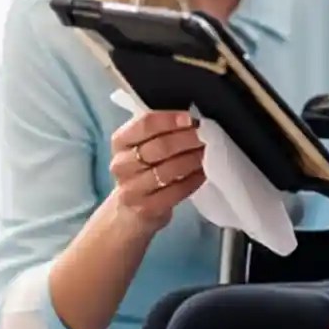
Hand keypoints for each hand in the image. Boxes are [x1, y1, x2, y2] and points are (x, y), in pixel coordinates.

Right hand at [109, 110, 205, 234]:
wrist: (129, 211)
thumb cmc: (142, 170)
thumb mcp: (142, 146)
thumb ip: (160, 130)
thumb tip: (192, 117)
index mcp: (120, 141)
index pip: (144, 124)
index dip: (169, 120)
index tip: (191, 118)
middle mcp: (121, 164)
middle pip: (159, 147)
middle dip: (187, 139)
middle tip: (207, 134)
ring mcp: (131, 189)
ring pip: (168, 170)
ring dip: (192, 159)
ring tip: (208, 152)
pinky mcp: (146, 208)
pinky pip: (175, 191)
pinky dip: (193, 180)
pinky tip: (203, 173)